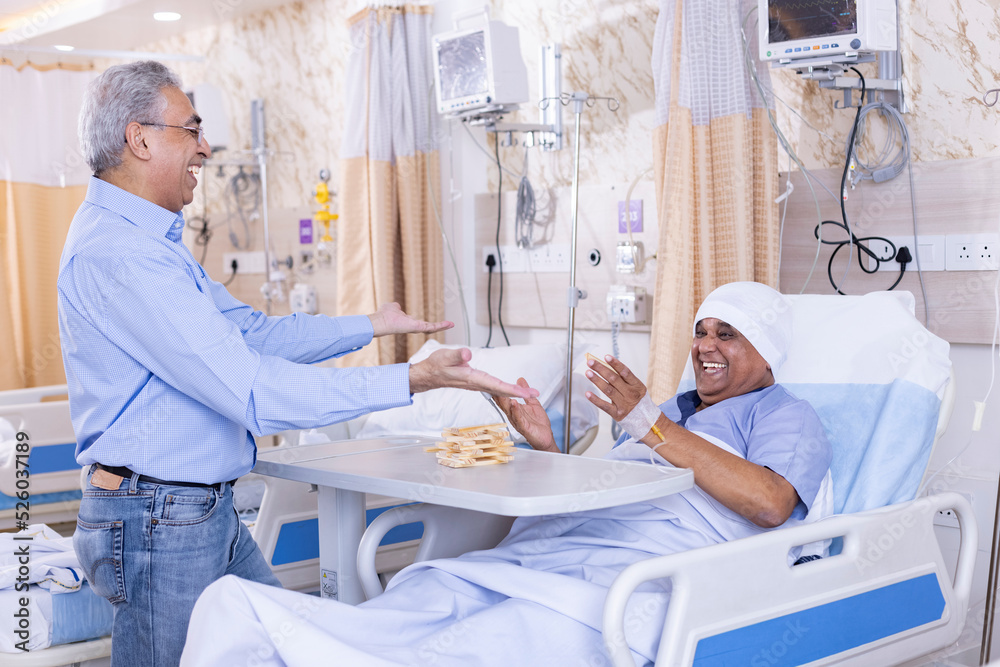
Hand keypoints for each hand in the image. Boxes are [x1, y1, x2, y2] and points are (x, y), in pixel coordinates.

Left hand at [368, 303, 452, 337]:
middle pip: (429, 328)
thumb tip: (397, 306)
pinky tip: (449, 324)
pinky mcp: (418, 328)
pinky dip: (441, 326)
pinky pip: (432, 327)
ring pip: (432, 328)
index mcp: (409, 323)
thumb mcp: (393, 308)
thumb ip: (396, 308)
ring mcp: (416, 328)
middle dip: (440, 327)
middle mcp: (414, 327)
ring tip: (452, 324)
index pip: (421, 324)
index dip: (429, 324)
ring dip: (442, 326)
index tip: (436, 323)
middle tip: (449, 325)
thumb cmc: (384, 315)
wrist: (380, 322)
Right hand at [408, 348, 539, 398]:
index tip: (526, 394)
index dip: (512, 390)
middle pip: (502, 390)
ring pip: (499, 390)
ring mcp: (476, 384)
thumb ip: (457, 355)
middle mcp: (476, 384)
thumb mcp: (445, 356)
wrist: (427, 375)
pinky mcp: (475, 382)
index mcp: (472, 379)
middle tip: (536, 394)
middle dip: (519, 393)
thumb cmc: (436, 365)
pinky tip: (511, 390)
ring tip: (529, 393)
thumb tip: (468, 354)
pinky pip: (494, 388)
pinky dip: (505, 389)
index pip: (496, 385)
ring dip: (514, 392)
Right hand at [492, 378, 557, 452]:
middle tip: (493, 387)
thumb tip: (520, 380)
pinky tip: (514, 404)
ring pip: (509, 411)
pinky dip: (516, 411)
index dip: (499, 392)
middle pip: (504, 405)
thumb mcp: (533, 403)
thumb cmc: (538, 423)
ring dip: (505, 402)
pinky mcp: (524, 427)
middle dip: (499, 396)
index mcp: (515, 410)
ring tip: (501, 394)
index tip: (493, 384)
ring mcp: (518, 422)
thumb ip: (526, 392)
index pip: (505, 400)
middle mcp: (514, 416)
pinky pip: (519, 418)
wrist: (545, 437)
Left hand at [583, 355, 648, 420]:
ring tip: (588, 372)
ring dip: (597, 380)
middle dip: (601, 369)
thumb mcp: (636, 387)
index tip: (606, 356)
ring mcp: (624, 405)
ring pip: (608, 390)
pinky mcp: (617, 414)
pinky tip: (588, 393)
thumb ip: (623, 378)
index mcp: (637, 385)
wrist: (645, 420)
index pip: (625, 372)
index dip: (615, 364)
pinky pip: (604, 406)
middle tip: (590, 362)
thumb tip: (605, 366)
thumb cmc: (637, 399)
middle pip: (614, 379)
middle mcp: (631, 394)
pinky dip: (595, 399)